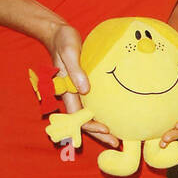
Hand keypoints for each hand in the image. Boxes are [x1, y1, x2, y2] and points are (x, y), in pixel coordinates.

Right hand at [45, 20, 118, 147]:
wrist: (59, 34)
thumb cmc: (63, 41)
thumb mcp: (69, 52)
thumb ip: (75, 70)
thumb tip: (84, 89)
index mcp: (66, 90)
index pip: (77, 115)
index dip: (90, 125)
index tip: (106, 130)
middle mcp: (72, 94)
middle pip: (83, 121)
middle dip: (98, 134)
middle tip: (117, 143)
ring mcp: (78, 91)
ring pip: (88, 115)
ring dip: (101, 127)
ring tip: (118, 137)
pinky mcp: (84, 85)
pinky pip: (93, 104)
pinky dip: (102, 113)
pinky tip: (115, 117)